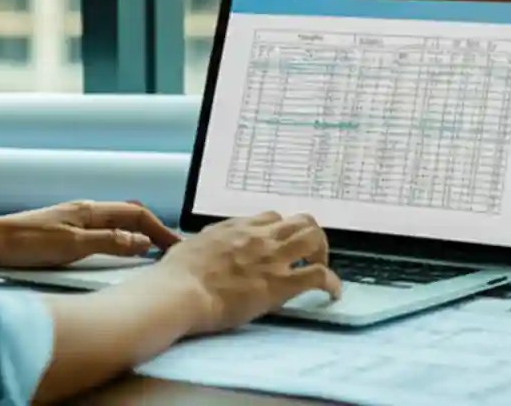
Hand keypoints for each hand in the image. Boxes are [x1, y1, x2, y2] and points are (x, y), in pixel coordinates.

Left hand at [0, 200, 180, 268]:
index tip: (176, 246)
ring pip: (115, 222)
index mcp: (90, 211)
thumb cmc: (26, 243)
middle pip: (128, 215)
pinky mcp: (63, 232)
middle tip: (169, 247)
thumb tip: (143, 242)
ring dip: (136, 233)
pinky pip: (102, 231)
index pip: (136, 214)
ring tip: (150, 251)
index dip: (159, 229)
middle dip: (152, 228)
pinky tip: (116, 252)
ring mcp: (73, 220)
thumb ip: (109, 242)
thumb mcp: (73, 246)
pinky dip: (118, 239)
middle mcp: (84, 211)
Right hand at [149, 211, 342, 335]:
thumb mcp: (192, 245)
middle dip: (309, 235)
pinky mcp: (281, 283)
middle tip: (308, 255)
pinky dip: (332, 282)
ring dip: (323, 252)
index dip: (280, 230)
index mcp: (237, 227)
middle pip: (299, 220)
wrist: (181, 291)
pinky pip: (319, 275)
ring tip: (322, 267)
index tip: (280, 245)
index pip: (271, 218)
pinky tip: (333, 292)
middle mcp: (259, 236)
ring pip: (314, 238)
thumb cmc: (176, 273)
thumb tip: (204, 247)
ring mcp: (273, 257)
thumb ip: (207, 243)